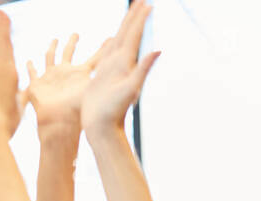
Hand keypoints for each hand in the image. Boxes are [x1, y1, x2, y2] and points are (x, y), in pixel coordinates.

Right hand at [25, 34, 106, 133]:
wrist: (58, 124)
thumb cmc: (77, 109)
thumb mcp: (93, 88)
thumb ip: (106, 73)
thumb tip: (127, 62)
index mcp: (80, 74)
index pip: (95, 58)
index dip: (103, 49)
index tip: (111, 38)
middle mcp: (66, 74)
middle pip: (69, 52)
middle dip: (72, 43)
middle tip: (76, 34)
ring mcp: (51, 78)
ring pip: (50, 58)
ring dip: (51, 49)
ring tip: (54, 40)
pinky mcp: (37, 85)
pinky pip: (32, 74)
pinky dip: (30, 68)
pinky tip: (29, 61)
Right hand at [81, 0, 158, 135]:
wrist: (102, 127)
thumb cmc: (114, 111)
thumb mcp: (130, 88)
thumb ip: (143, 68)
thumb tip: (158, 49)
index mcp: (126, 62)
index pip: (134, 35)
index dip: (140, 18)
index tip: (148, 3)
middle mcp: (120, 64)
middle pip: (128, 34)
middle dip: (135, 17)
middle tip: (143, 1)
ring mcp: (111, 69)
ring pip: (118, 42)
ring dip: (125, 28)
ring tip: (131, 15)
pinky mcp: (102, 76)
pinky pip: (106, 53)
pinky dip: (110, 43)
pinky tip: (114, 41)